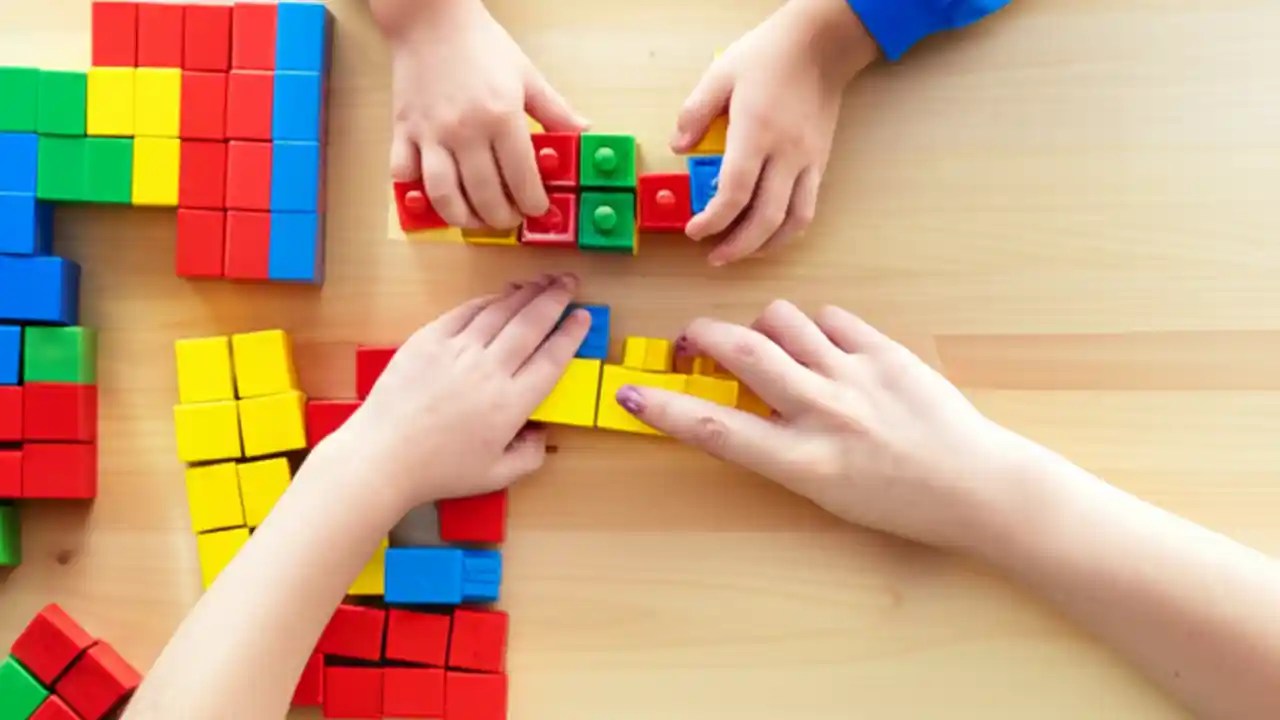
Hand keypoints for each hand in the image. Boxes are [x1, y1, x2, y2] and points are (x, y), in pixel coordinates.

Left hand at [334, 275, 589, 511]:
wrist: (383, 456)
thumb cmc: (439, 471)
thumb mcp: (495, 476)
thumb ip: (529, 455)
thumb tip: (543, 432)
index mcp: (511, 403)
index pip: (552, 359)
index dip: (571, 334)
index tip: (583, 316)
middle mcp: (489, 370)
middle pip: (530, 324)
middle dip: (555, 299)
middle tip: (569, 282)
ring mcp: (457, 350)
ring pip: (500, 311)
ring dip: (525, 293)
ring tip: (542, 281)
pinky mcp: (428, 340)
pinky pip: (465, 311)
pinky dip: (486, 300)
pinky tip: (499, 295)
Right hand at [375, 0, 588, 228]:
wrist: (431, 20)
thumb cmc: (481, 46)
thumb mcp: (527, 76)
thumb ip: (555, 111)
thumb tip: (585, 133)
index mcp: (501, 117)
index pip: (522, 177)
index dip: (532, 202)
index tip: (537, 209)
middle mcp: (465, 131)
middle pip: (484, 194)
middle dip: (501, 217)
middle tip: (509, 218)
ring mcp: (431, 133)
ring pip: (443, 194)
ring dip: (461, 217)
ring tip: (474, 219)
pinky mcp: (403, 130)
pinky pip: (403, 172)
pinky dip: (414, 191)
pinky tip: (432, 194)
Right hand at [617, 301, 1047, 550]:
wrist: (977, 487)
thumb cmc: (898, 502)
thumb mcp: (825, 489)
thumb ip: (780, 444)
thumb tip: (744, 401)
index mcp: (805, 462)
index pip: (717, 429)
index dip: (663, 409)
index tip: (629, 392)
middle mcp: (825, 413)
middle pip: (742, 353)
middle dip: (701, 335)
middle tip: (689, 340)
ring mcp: (858, 376)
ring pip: (782, 319)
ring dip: (761, 326)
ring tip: (770, 346)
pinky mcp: (887, 352)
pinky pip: (830, 318)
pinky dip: (814, 327)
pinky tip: (824, 348)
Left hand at [672, 0, 878, 265]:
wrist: (821, 45)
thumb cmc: (769, 56)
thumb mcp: (720, 74)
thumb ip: (695, 112)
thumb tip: (679, 147)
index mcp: (757, 132)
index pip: (735, 192)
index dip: (713, 220)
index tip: (694, 231)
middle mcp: (786, 154)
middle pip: (765, 218)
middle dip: (737, 246)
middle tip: (713, 257)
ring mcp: (808, 161)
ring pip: (793, 221)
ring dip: (765, 247)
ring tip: (741, 253)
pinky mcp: (820, 163)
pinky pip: (807, 208)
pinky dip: (788, 230)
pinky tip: (768, 234)